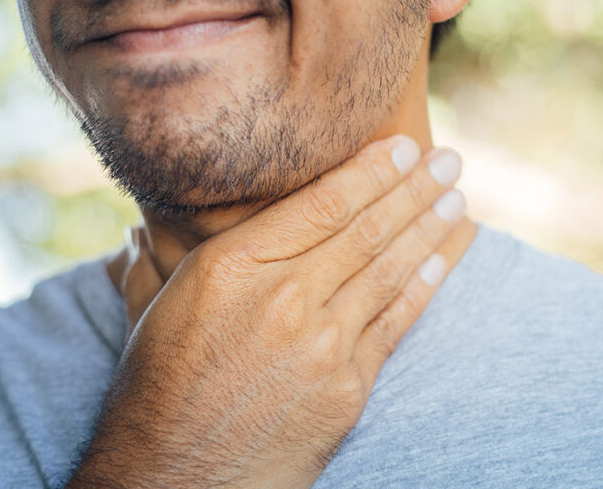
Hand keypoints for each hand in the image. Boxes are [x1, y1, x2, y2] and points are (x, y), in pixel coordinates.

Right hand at [66, 135, 466, 487]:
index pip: (322, 203)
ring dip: (430, 230)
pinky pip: (394, 324)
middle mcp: (283, 298)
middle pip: (366, 230)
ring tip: (456, 201)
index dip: (372, 172)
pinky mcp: (346, 389)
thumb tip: (146, 225)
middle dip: (415, 190)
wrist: (177, 480)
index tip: (405, 147)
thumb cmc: (156, 391)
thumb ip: (162, 259)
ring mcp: (321, 345)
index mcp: (232, 267)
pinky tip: (441, 259)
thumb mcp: (151, 309)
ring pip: (389, 271)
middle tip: (450, 162)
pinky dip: (421, 287)